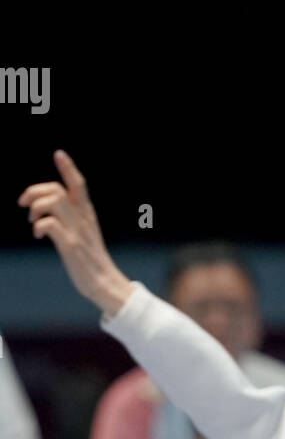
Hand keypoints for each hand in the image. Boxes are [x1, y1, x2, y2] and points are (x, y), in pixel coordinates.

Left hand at [18, 152, 133, 316]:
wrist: (107, 285)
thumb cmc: (93, 262)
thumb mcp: (85, 235)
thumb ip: (72, 220)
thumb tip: (53, 212)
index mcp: (87, 215)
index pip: (79, 184)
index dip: (68, 167)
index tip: (59, 154)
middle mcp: (83, 219)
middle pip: (57, 188)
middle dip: (34, 191)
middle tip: (24, 205)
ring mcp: (77, 231)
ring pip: (54, 200)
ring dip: (36, 206)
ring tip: (32, 219)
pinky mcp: (71, 245)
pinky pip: (49, 224)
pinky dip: (38, 226)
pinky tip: (38, 235)